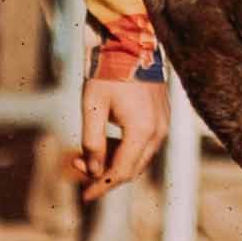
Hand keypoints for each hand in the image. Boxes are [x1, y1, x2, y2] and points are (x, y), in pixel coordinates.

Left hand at [72, 72, 169, 193]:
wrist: (131, 45)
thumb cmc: (108, 73)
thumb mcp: (92, 107)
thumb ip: (92, 142)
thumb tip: (94, 170)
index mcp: (141, 131)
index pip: (122, 172)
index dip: (101, 186)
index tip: (84, 196)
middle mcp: (158, 132)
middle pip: (133, 169)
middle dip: (105, 173)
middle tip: (78, 164)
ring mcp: (163, 125)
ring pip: (139, 158)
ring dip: (115, 160)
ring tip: (89, 151)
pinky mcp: (163, 118)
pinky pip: (145, 144)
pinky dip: (126, 149)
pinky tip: (108, 139)